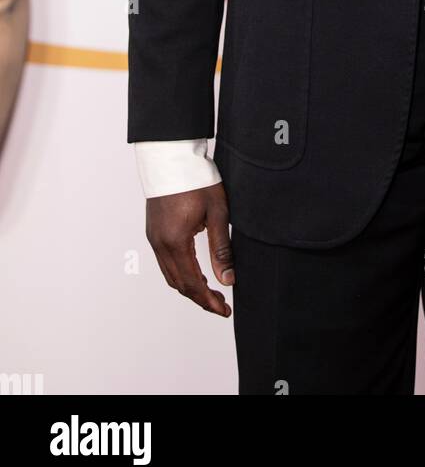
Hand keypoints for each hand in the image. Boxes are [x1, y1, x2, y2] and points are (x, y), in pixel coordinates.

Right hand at [145, 182, 233, 315]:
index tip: (224, 310)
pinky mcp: (154, 230)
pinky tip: (195, 270)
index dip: (208, 301)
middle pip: (179, 284)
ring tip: (210, 291)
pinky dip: (180, 272)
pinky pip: (165, 261)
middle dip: (200, 298)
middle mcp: (160, 244)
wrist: (171, 155)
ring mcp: (154, 237)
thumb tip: (228, 279)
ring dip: (189, 286)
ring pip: (170, 274)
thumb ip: (221, 248)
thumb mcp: (217, 213)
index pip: (192, 284)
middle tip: (221, 305)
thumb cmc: (196, 179)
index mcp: (175, 242)